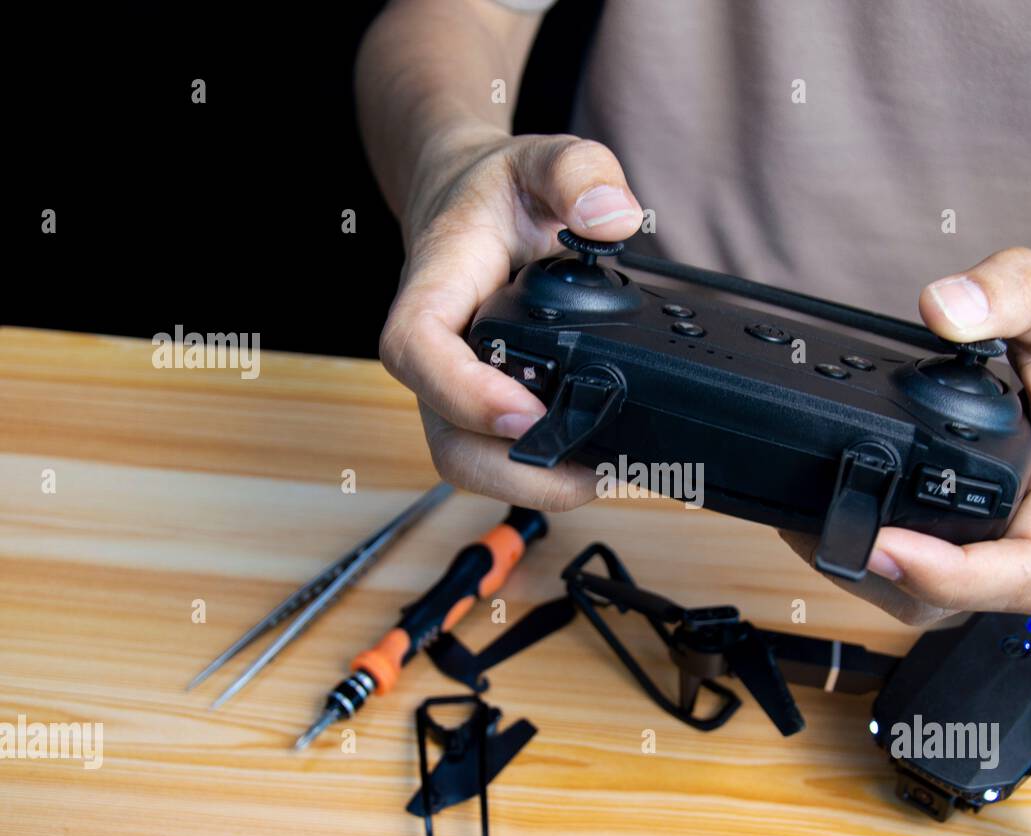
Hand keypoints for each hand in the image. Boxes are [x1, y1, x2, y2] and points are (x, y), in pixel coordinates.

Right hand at [379, 130, 642, 508]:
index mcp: (435, 285)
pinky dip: (540, 472)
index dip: (464, 393)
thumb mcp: (543, 156)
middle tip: (587, 471)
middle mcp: (437, 348)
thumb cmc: (499, 189)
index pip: (417, 349)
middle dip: (509, 471)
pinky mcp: (480, 404)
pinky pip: (494, 456)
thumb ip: (579, 172)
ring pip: (467, 460)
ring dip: (529, 483)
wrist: (474, 203)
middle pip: (443, 436)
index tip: (526, 414)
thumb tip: (612, 219)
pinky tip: (593, 463)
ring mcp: (453, 384)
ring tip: (600, 474)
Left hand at [785, 247, 1030, 623]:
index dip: (950, 576)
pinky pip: (961, 580)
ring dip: (889, 581)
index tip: (882, 546)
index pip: (1027, 572)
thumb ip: (1010, 290)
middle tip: (822, 534)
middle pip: (975, 601)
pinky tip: (862, 528)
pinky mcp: (1019, 545)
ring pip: (961, 602)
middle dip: (892, 581)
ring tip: (827, 533)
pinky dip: (905, 566)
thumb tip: (943, 306)